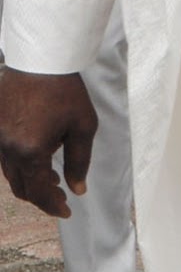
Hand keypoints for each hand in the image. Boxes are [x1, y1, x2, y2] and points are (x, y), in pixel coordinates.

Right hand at [0, 67, 97, 217]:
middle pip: (21, 187)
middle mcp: (8, 148)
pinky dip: (20, 164)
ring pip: (10, 173)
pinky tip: (37, 157)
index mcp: (30, 151)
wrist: (40, 60)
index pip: (39, 192)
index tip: (67, 211)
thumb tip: (77, 189)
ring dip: (30, 180)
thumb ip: (79, 162)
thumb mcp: (82, 127)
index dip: (53, 206)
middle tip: (61, 195)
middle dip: (41, 196)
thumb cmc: (65, 91)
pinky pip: (4, 156)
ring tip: (52, 176)